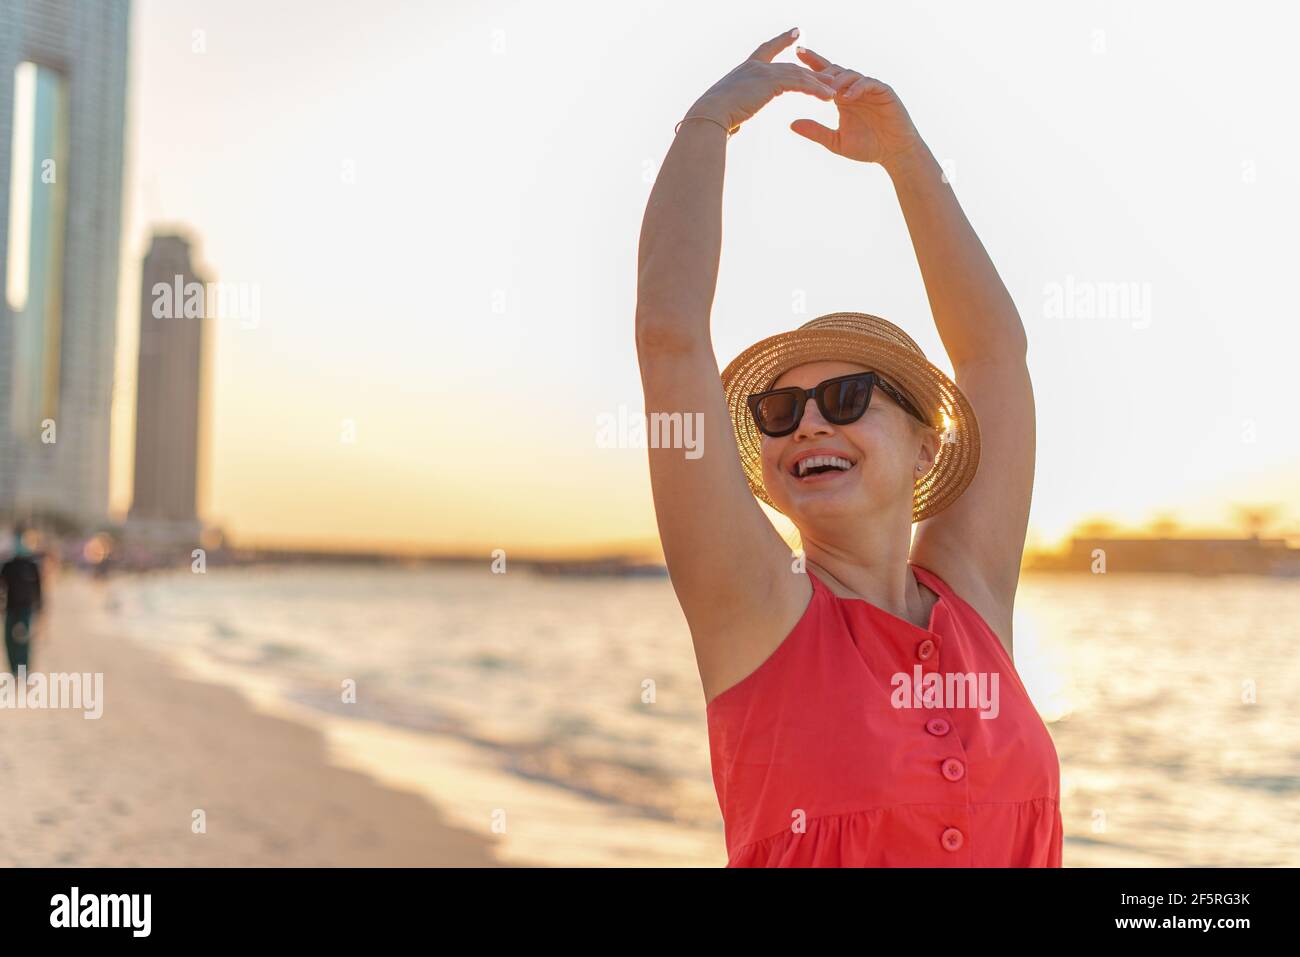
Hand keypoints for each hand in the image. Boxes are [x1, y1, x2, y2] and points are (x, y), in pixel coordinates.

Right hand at [686, 27, 835, 132]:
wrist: (710, 114)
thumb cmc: (713, 118)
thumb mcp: (728, 110)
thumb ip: (736, 111)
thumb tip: (734, 124)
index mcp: (744, 70)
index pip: (766, 50)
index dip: (781, 41)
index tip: (795, 33)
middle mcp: (755, 66)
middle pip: (790, 66)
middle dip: (810, 70)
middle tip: (828, 72)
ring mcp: (763, 72)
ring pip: (798, 75)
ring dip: (817, 84)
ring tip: (833, 91)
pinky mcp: (771, 82)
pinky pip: (799, 84)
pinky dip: (815, 90)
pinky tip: (827, 97)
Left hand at [790, 46, 925, 167]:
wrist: (894, 152)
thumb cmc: (867, 147)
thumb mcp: (836, 141)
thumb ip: (816, 131)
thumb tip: (791, 125)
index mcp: (843, 98)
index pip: (826, 76)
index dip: (812, 63)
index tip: (796, 54)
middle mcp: (855, 89)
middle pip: (836, 70)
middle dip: (819, 64)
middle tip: (802, 58)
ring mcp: (870, 88)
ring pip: (851, 75)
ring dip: (837, 79)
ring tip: (826, 87)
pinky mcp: (884, 91)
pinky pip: (868, 83)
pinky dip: (857, 88)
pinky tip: (846, 97)